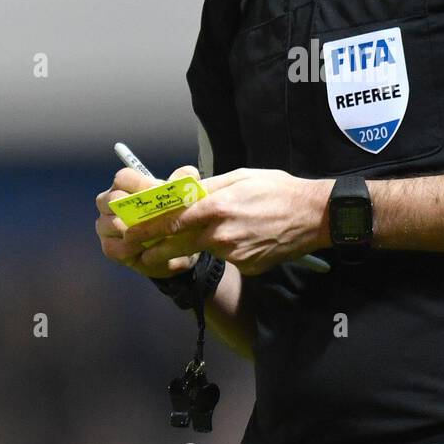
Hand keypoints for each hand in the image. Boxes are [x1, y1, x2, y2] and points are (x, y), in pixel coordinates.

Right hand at [95, 164, 200, 279]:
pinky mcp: (109, 248)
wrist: (174, 249)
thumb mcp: (181, 199)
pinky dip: (133, 248)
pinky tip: (147, 247)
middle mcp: (109, 204)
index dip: (139, 183)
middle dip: (135, 206)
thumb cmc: (172, 218)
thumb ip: (183, 184)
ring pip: (112, 224)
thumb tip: (187, 174)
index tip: (158, 190)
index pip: (123, 178)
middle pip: (111, 199)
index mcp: (125, 187)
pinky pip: (116, 248)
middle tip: (156, 213)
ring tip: (154, 232)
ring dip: (134, 229)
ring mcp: (105, 226)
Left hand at [119, 167, 331, 276]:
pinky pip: (227, 258)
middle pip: (178, 245)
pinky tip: (244, 237)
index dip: (147, 227)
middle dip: (156, 249)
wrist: (314, 216)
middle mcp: (221, 234)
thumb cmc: (277, 190)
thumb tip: (182, 193)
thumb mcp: (240, 177)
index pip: (171, 220)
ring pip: (204, 250)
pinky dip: (226, 250)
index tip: (129, 230)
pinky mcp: (246, 266)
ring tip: (204, 237)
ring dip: (195, 246)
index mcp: (217, 207)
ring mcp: (234, 254)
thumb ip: (208, 188)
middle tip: (141, 250)